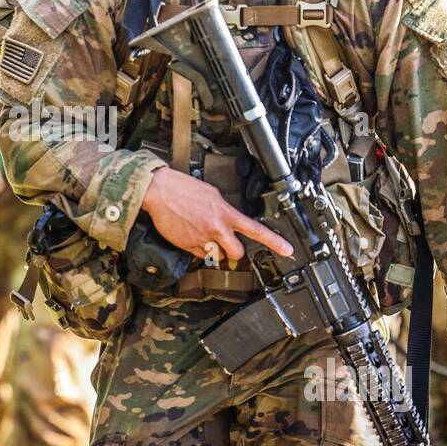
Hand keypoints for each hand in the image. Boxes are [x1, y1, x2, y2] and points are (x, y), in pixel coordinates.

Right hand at [140, 166, 291, 262]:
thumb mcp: (212, 194)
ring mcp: (202, 239)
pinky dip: (198, 249)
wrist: (159, 191)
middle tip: (229, 246)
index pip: (256, 230)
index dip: (274, 242)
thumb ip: (225, 209)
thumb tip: (230, 218)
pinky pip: (199, 256)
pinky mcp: (187, 246)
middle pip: (237, 253)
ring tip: (204, 236)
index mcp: (226, 213)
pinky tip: (191, 235)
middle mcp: (216, 229)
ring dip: (215, 251)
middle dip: (235, 252)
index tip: (287, 250)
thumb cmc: (184, 188)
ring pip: (217, 257)